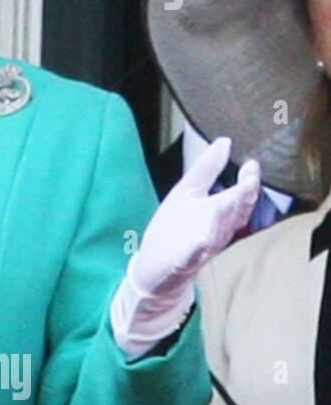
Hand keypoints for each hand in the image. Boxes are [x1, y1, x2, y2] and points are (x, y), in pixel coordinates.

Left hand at [110, 137, 260, 358]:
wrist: (153, 263)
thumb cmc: (175, 226)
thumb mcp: (188, 191)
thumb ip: (207, 168)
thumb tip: (224, 141)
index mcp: (219, 213)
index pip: (239, 198)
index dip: (248, 184)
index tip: (252, 164)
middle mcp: (215, 230)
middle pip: (233, 215)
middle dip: (242, 198)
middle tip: (249, 181)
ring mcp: (200, 248)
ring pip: (217, 234)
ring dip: (223, 219)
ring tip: (229, 202)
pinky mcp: (181, 261)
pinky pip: (192, 256)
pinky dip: (196, 250)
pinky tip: (200, 241)